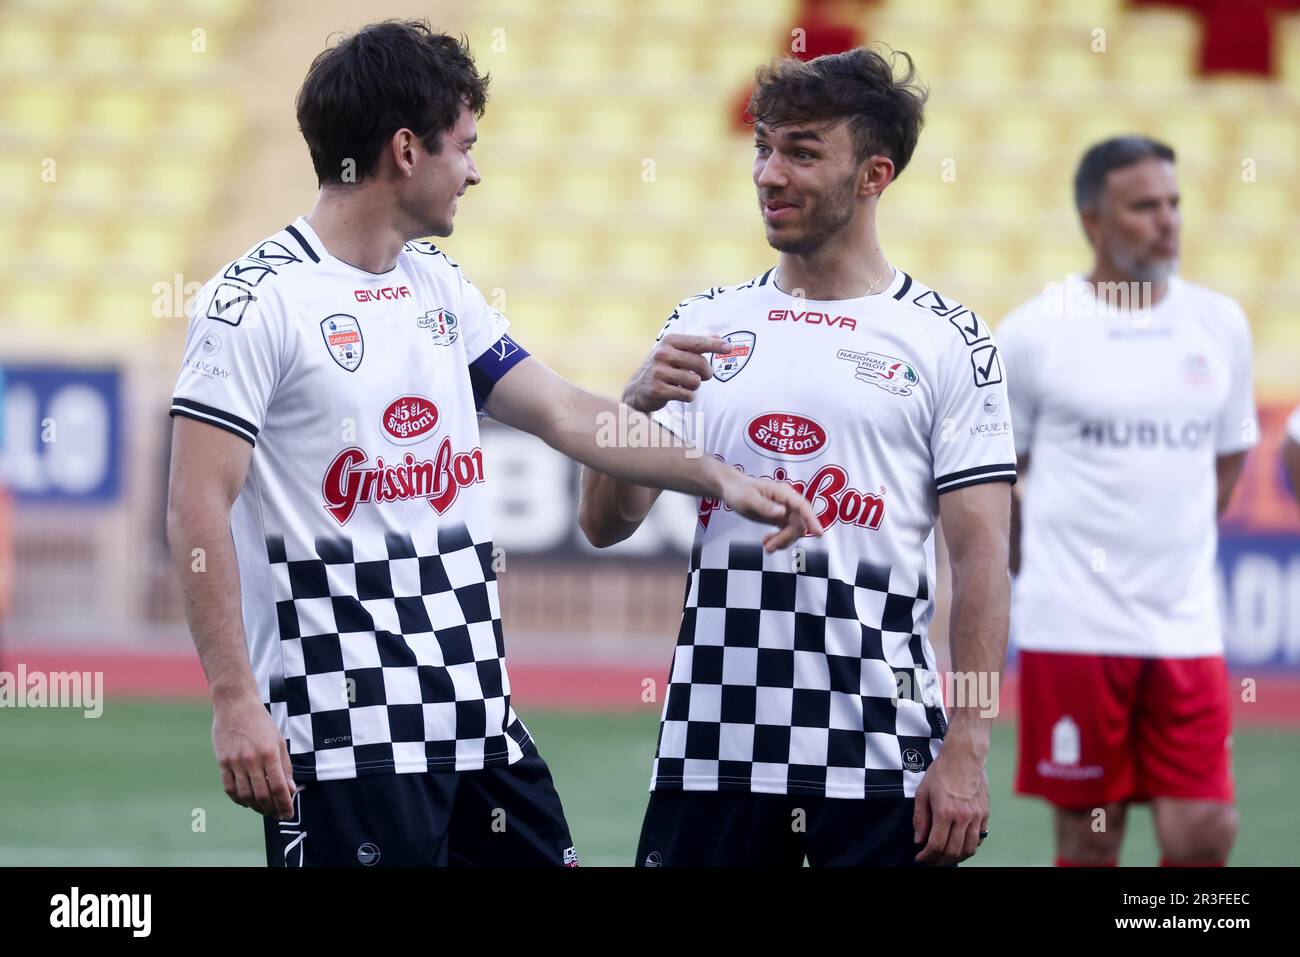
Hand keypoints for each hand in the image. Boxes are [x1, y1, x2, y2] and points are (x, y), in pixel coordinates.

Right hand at [212, 690, 296, 818]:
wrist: (236, 705)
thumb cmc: (261, 722)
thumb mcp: (278, 741)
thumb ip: (285, 766)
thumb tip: (291, 789)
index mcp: (269, 753)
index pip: (278, 787)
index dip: (285, 804)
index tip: (289, 814)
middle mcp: (252, 760)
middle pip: (262, 794)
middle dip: (272, 809)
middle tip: (278, 815)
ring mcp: (235, 762)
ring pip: (246, 795)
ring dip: (256, 807)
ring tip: (264, 810)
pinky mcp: (222, 762)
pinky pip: (229, 788)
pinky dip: (239, 799)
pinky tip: (247, 802)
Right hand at [623, 334, 730, 412]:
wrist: (637, 389)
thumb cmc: (663, 367)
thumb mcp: (675, 351)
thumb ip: (697, 344)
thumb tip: (720, 338)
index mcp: (669, 341)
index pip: (697, 342)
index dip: (715, 345)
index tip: (729, 347)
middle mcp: (662, 354)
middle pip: (700, 363)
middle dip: (706, 373)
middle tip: (704, 376)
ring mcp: (659, 372)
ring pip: (695, 382)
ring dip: (695, 386)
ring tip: (685, 385)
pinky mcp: (658, 389)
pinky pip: (687, 395)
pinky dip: (688, 396)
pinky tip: (678, 393)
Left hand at [715, 467, 823, 551]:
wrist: (732, 489)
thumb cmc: (739, 490)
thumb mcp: (748, 498)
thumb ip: (765, 506)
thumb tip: (782, 513)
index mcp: (783, 493)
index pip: (802, 506)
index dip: (812, 519)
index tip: (819, 533)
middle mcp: (787, 501)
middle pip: (798, 523)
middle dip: (787, 537)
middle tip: (769, 547)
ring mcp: (785, 510)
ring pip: (794, 530)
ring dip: (783, 541)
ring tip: (766, 547)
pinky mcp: (780, 518)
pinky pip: (787, 532)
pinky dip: (779, 540)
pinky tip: (767, 543)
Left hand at [913, 740, 989, 865]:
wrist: (964, 756)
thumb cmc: (941, 772)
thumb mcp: (922, 792)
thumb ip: (920, 818)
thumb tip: (918, 840)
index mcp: (944, 811)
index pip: (936, 845)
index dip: (927, 856)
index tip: (921, 859)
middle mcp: (962, 817)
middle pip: (953, 851)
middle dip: (940, 861)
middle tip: (931, 862)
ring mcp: (976, 816)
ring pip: (969, 848)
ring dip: (956, 858)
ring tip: (945, 857)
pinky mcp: (985, 814)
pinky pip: (980, 838)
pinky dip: (970, 847)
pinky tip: (960, 846)